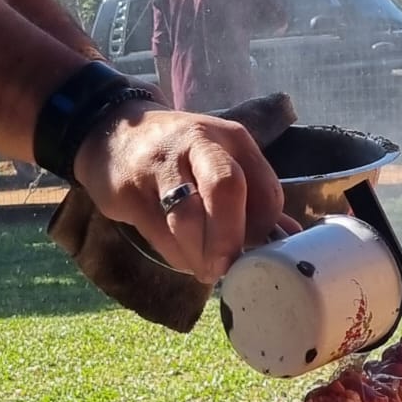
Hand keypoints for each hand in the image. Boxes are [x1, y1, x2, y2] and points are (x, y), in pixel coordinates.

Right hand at [73, 103, 287, 283]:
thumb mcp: (222, 161)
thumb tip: (290, 237)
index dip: (265, 230)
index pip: (266, 191)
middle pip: (226, 188)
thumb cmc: (180, 156)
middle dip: (230, 238)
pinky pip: (159, 233)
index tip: (257, 249)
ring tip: (205, 268)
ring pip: (188, 219)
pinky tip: (182, 256)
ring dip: (200, 255)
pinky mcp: (130, 191)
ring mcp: (160, 166)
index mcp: (232, 139)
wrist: (111, 132)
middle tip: (228, 267)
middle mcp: (198, 145)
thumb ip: (255, 198)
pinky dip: (176, 255)